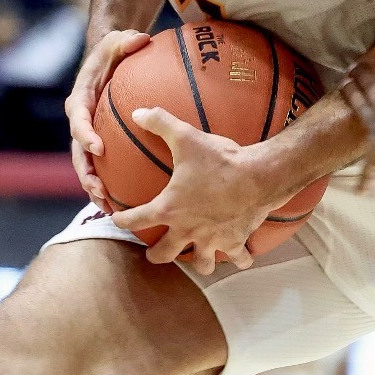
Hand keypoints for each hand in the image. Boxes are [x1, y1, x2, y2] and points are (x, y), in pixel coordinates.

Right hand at [66, 29, 150, 210]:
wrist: (107, 60)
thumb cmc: (113, 51)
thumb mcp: (118, 41)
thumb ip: (126, 41)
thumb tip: (140, 39)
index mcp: (80, 100)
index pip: (78, 120)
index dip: (85, 135)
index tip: (97, 148)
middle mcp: (80, 121)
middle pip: (78, 153)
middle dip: (86, 174)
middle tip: (100, 191)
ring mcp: (88, 134)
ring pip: (87, 166)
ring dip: (95, 188)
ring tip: (110, 208)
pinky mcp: (100, 142)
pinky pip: (103, 166)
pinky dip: (110, 185)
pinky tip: (125, 204)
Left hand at [111, 108, 287, 274]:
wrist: (258, 176)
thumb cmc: (220, 160)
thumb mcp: (186, 137)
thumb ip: (159, 123)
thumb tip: (137, 111)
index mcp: (170, 208)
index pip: (136, 220)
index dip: (121, 221)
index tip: (116, 220)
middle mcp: (187, 229)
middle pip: (165, 254)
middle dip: (157, 255)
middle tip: (154, 252)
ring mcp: (213, 239)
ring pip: (201, 263)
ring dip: (198, 262)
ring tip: (198, 257)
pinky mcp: (235, 241)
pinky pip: (238, 258)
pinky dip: (239, 259)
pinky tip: (240, 257)